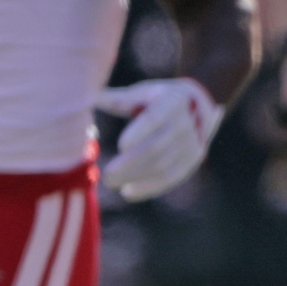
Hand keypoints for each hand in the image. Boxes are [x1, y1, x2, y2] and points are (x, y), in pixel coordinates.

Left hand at [98, 76, 222, 200]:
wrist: (199, 106)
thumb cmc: (159, 98)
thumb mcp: (143, 93)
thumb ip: (119, 99)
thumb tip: (87, 97)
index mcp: (174, 100)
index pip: (156, 118)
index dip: (140, 132)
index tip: (121, 145)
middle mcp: (187, 123)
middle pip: (156, 147)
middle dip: (130, 164)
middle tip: (106, 175)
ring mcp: (192, 143)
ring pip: (162, 166)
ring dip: (135, 177)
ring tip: (111, 183)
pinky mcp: (193, 160)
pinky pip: (170, 178)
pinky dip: (149, 188)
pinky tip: (128, 192)